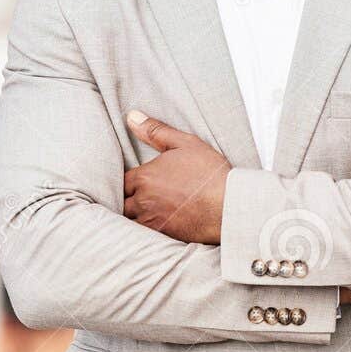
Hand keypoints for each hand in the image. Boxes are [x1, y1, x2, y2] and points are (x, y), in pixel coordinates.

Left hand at [122, 111, 230, 243]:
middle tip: (136, 197)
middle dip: (126, 199)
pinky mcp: (161, 235)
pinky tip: (150, 225)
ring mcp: (151, 220)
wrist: (230, 206)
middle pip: (121, 201)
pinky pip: (140, 234)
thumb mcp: (185, 144)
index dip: (126, 182)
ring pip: (128, 219)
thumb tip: (132, 116)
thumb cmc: (210, 174)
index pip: (121, 180)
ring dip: (131, 215)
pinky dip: (141, 229)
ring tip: (141, 211)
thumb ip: (155, 131)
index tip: (134, 182)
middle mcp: (142, 200)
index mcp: (145, 177)